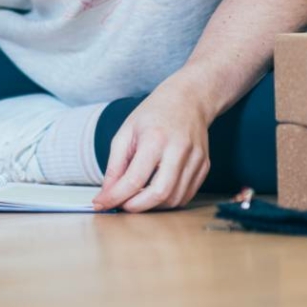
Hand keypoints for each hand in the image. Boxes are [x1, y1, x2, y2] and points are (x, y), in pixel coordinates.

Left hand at [92, 76, 212, 212]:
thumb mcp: (126, 131)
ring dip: (153, 206)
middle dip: (136, 207)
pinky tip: (155, 193)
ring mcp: (196, 160)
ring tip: (137, 198)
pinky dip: (168, 201)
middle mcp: (179, 151)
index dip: (116, 196)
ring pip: (174, 199)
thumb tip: (106, 193)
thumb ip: (115, 164)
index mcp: (155, 139)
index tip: (101, 204)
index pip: (134, 179)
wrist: (189, 99)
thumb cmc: (153, 113)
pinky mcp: (205, 167)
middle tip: (121, 205)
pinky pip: (187, 195)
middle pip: (159, 194)